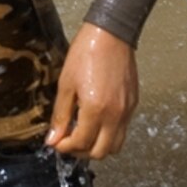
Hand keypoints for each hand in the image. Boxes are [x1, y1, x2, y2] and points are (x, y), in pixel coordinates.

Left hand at [47, 23, 139, 158]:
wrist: (111, 34)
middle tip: (69, 141)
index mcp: (95, 110)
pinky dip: (109, 134)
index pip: (81, 143)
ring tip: (84, 134)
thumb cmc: (85, 54)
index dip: (65, 147)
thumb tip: (53, 139)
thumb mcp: (66, 85)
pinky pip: (123, 130)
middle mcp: (115, 115)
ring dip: (98, 146)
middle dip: (81, 152)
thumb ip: (60, 116)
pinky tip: (97, 121)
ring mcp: (127, 111)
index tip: (56, 142)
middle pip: (100, 152)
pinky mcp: (133, 104)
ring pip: (116, 146)